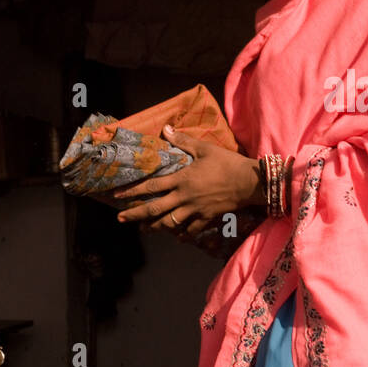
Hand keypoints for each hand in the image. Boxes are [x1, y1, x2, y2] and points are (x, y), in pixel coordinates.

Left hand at [115, 126, 262, 236]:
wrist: (250, 182)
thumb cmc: (227, 162)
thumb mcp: (204, 148)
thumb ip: (183, 141)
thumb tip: (166, 129)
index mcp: (181, 179)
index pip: (151, 186)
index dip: (133, 191)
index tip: (117, 196)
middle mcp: (184, 197)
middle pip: (155, 209)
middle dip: (136, 215)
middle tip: (121, 218)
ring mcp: (195, 209)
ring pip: (170, 223)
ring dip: (154, 227)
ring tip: (144, 230)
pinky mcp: (207, 218)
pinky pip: (191, 230)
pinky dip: (182, 235)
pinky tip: (177, 237)